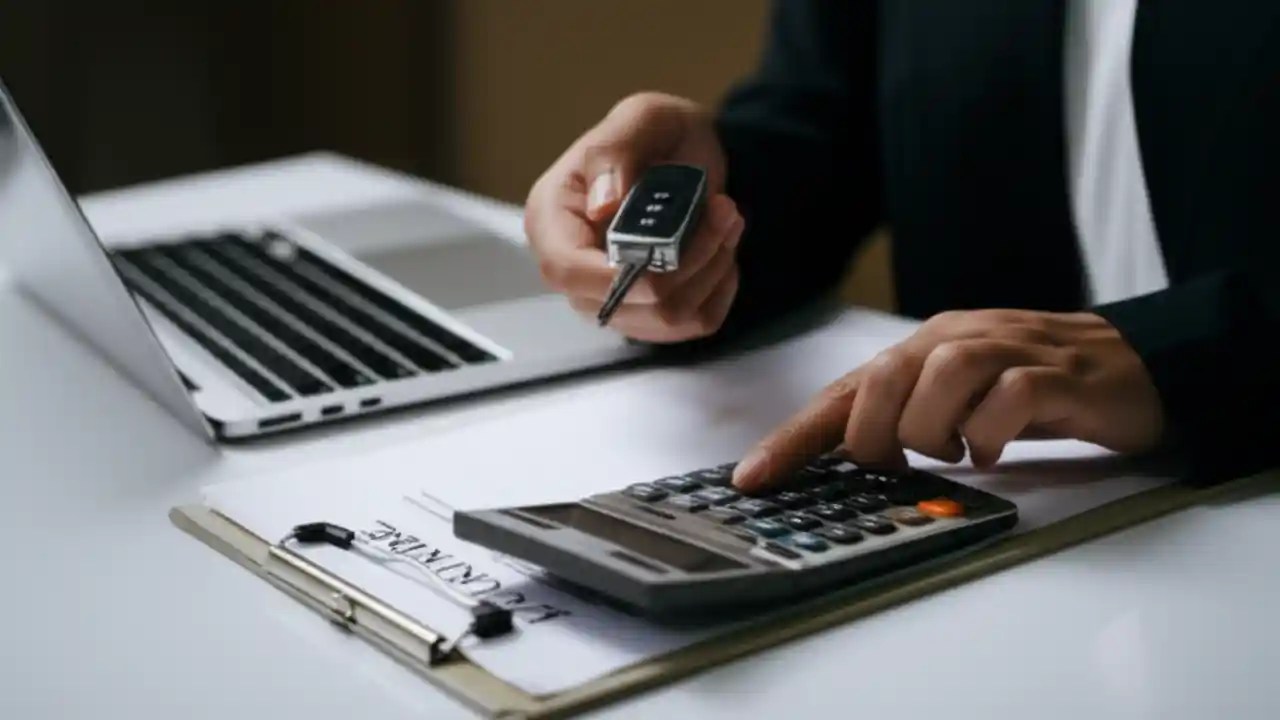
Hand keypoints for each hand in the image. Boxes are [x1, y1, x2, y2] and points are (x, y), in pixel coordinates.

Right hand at [523, 92, 744, 342]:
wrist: (688, 152)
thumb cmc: (657, 133)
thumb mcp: (640, 118)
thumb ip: (615, 152)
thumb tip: (602, 204)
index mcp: (553, 219)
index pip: (567, 269)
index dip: (616, 274)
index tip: (672, 246)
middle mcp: (573, 267)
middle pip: (625, 304)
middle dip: (688, 262)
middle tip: (725, 211)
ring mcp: (610, 296)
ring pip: (665, 319)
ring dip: (711, 270)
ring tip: (728, 222)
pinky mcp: (648, 312)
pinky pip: (691, 324)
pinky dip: (719, 290)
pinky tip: (723, 252)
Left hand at [731, 309, 1164, 491]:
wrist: (1134, 364)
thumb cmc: (1032, 386)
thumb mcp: (957, 398)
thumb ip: (902, 417)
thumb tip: (846, 461)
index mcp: (925, 345)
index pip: (843, 391)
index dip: (794, 436)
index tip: (753, 478)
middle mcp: (958, 338)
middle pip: (883, 380)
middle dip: (878, 438)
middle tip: (900, 463)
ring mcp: (1009, 350)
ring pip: (940, 380)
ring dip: (936, 432)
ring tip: (957, 450)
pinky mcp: (1056, 375)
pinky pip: (1007, 399)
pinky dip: (991, 434)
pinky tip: (995, 450)